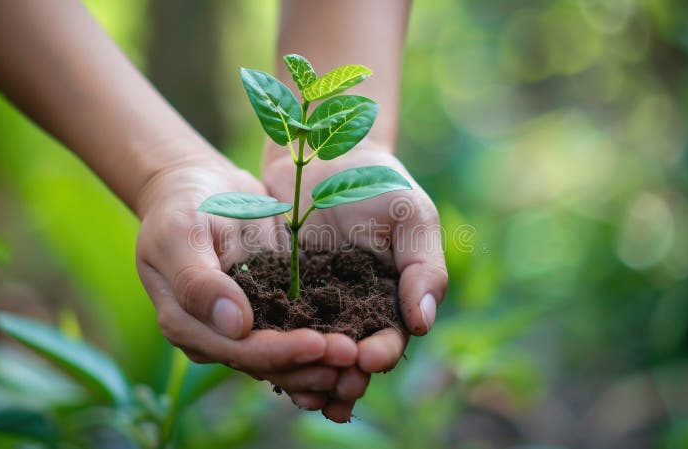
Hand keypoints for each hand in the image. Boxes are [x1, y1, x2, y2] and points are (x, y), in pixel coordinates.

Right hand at [134, 156, 357, 401]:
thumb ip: (199, 281)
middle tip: (354, 356)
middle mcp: (215, 336)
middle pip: (267, 362)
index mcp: (186, 323)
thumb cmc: (180, 206)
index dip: (280, 352)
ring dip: (323, 363)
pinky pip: (299, 332)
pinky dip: (326, 342)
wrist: (197, 185)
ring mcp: (243, 327)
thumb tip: (236, 326)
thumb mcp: (181, 234)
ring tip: (361, 358)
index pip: (239, 349)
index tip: (319, 344)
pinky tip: (359, 343)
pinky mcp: (269, 311)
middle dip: (311, 363)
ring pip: (286, 358)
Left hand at [263, 141, 447, 420]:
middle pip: (347, 357)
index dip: (381, 352)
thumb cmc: (378, 182)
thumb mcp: (413, 217)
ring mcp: (310, 304)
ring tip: (301, 390)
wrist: (323, 151)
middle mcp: (349, 312)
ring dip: (306, 373)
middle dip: (342, 375)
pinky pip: (271, 323)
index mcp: (387, 301)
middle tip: (334, 386)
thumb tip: (425, 324)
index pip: (388, 338)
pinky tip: (262, 359)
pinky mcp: (273, 291)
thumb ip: (424, 268)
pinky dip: (269, 344)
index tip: (369, 357)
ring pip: (308, 350)